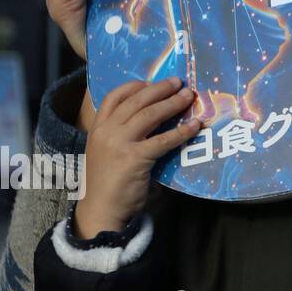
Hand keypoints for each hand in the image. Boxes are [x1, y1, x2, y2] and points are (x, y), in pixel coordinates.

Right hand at [74, 77, 199, 237]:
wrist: (101, 210)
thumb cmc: (108, 181)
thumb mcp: (105, 150)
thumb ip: (122, 133)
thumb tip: (155, 116)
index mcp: (97, 128)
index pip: (113, 96)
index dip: (135, 86)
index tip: (152, 80)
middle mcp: (106, 131)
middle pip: (136, 100)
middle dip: (160, 89)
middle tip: (179, 82)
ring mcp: (118, 143)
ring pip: (150, 114)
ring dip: (173, 103)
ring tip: (189, 96)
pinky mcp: (134, 158)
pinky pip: (164, 140)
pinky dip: (182, 131)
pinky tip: (195, 126)